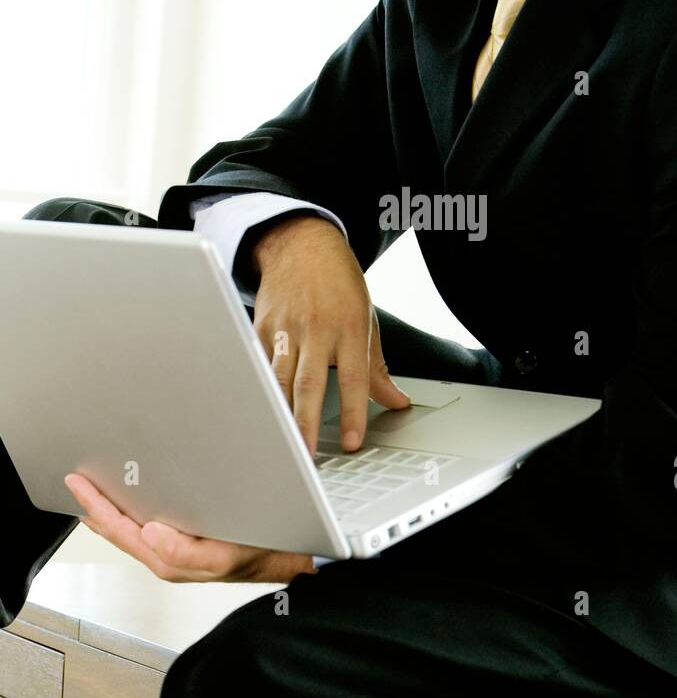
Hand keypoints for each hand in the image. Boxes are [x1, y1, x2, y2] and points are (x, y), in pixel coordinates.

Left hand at [65, 473, 316, 583]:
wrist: (288, 558)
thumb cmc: (260, 555)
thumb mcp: (223, 555)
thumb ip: (185, 550)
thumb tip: (150, 533)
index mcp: (168, 559)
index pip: (121, 529)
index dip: (96, 505)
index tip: (78, 483)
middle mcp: (166, 555)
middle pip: (118, 529)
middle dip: (94, 506)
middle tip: (75, 480)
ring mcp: (174, 549)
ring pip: (130, 528)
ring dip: (109, 508)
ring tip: (92, 491)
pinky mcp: (185, 540)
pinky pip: (146, 525)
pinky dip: (131, 510)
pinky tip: (129, 501)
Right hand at [251, 213, 411, 454]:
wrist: (300, 243)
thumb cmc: (338, 283)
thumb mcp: (367, 318)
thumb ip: (377, 367)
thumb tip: (397, 401)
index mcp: (350, 328)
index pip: (354, 378)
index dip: (355, 412)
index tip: (354, 442)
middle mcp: (317, 329)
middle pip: (310, 383)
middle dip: (307, 422)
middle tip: (308, 454)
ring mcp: (285, 328)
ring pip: (278, 378)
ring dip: (280, 413)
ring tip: (280, 443)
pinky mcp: (261, 327)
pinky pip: (259, 364)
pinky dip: (259, 390)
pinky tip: (258, 414)